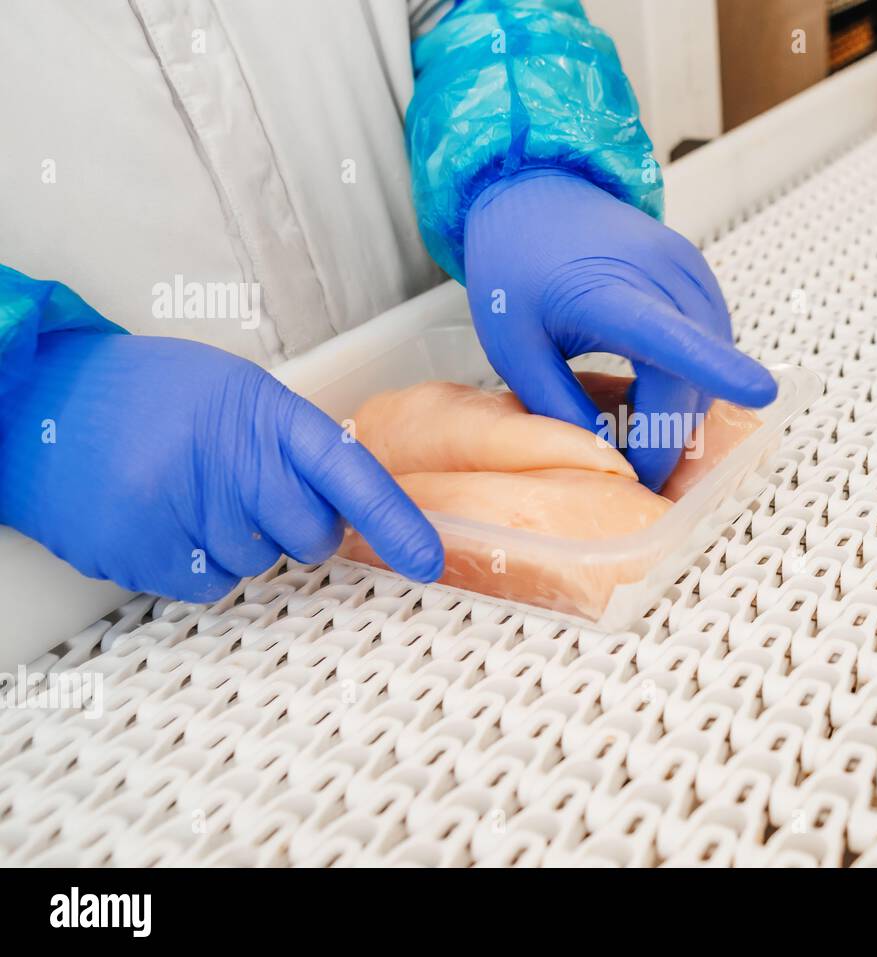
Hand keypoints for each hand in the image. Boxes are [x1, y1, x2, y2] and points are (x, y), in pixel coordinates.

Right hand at [0, 332, 443, 601]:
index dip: (394, 520)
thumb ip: (292, 444)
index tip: (429, 559)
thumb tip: (352, 505)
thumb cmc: (144, 394)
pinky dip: (195, 564)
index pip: (349, 472)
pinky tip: (164, 519)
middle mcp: (229, 460)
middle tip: (250, 492)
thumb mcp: (232, 393)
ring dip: (238, 544)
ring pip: (257, 566)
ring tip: (189, 494)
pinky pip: (207, 587)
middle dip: (297, 529)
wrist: (37, 401)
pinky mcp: (144, 552)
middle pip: (309, 536)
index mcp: (262, 411)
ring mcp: (184, 509)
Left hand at [464, 167, 776, 490]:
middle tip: (634, 477)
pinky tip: (649, 394)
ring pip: (707, 367)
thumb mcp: (513, 347)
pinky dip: (689, 381)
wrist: (535, 189)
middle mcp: (663, 276)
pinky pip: (710, 345)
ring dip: (680, 413)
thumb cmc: (516, 262)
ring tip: (634, 433)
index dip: (716, 369)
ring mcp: (688, 273)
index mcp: (610, 292)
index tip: (761, 393)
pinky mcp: (699, 276)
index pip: (672, 335)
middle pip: (691, 378)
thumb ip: (557, 405)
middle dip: (669, 440)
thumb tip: (603, 459)